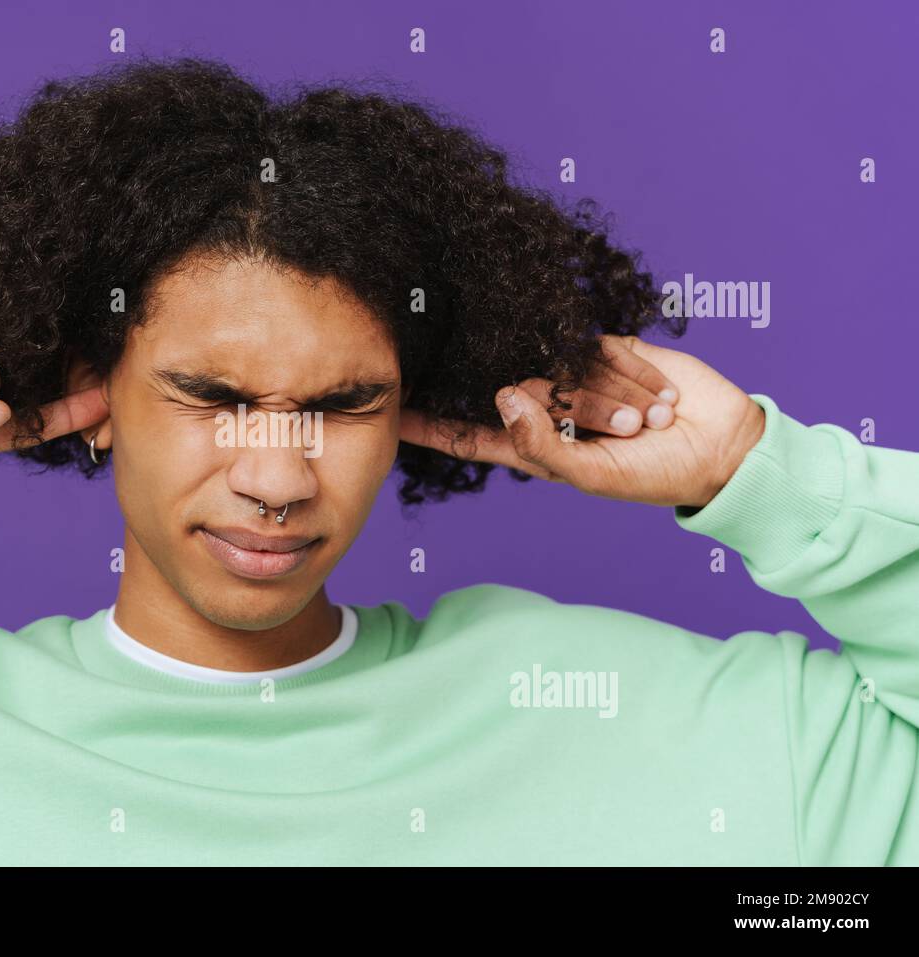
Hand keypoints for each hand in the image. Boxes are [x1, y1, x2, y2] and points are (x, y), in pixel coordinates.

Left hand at [399, 334, 765, 508]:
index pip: (468, 434)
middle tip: (623, 431)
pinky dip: (630, 374)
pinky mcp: (609, 348)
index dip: (429, 424)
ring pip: (561, 368)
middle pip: (518, 390)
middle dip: (567, 407)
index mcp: (534, 448)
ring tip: (648, 423)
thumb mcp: (593, 474)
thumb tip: (502, 396)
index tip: (389, 406)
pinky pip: (597, 347)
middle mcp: (548, 409)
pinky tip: (659, 397)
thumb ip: (542, 442)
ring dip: (611, 399)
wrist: (722, 446)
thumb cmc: (654, 475)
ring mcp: (577, 377)